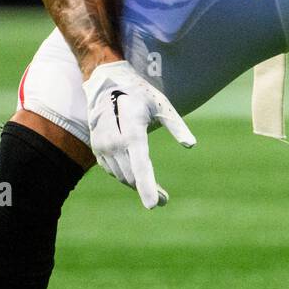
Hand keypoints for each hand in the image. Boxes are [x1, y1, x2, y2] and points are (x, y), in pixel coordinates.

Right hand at [83, 60, 195, 208]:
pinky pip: (114, 171)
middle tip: (165, 200)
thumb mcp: (162, 105)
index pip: (141, 165)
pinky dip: (127, 176)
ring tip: (157, 192)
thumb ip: (176, 126)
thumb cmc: (140, 94)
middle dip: (149, 191)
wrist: (107, 83)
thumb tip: (191, 144)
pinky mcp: (97, 149)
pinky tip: (137, 176)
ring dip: (138, 186)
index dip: (148, 187)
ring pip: (123, 176)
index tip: (154, 205)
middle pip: (133, 176)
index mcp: (133, 131)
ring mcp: (103, 146)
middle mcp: (114, 141)